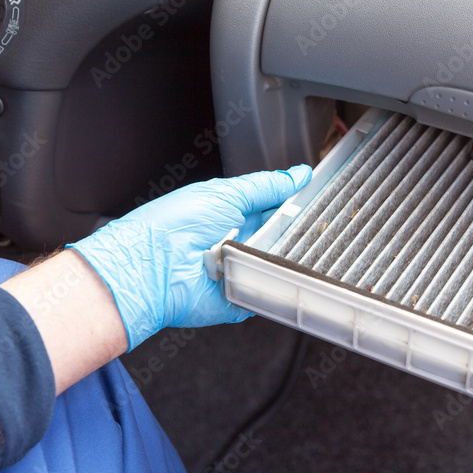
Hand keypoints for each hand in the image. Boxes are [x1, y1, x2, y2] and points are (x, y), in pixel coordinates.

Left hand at [68, 166, 311, 349]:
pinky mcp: (241, 298)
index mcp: (234, 214)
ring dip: (287, 256)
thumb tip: (298, 174)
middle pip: (284, 236)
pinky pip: (269, 293)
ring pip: (281, 264)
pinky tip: (273, 273)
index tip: (321, 197)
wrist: (151, 268)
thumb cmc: (174, 225)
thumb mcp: (226, 193)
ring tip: (285, 247)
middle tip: (313, 224)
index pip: (276, 207)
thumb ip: (266, 186)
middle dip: (298, 230)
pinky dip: (275, 285)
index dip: (298, 203)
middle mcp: (239, 243)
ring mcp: (241, 271)